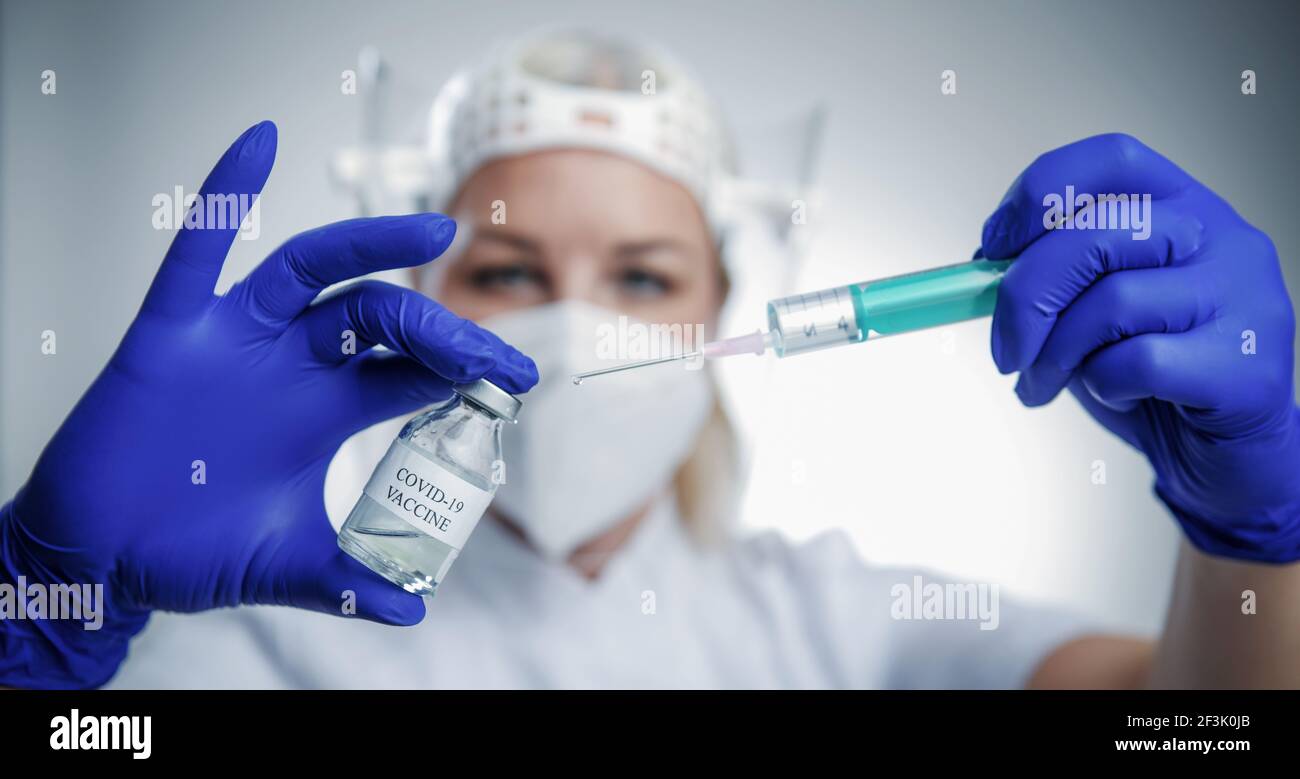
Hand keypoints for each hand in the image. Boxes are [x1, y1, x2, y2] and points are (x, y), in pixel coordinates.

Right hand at [0, 121, 537, 687]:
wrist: (101, 557)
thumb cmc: (188, 551)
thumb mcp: (286, 567)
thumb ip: (348, 583)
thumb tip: (412, 609)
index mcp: (326, 412)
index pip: (411, 375)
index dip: (466, 372)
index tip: (522, 382)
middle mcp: (292, 366)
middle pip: (379, 321)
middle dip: (440, 331)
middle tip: (495, 354)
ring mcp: (235, 342)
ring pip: (309, 272)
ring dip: (368, 245)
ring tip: (433, 229)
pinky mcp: (171, 333)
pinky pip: (194, 252)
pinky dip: (221, 194)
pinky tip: (258, 142)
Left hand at [980, 133, 1299, 562]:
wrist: (1224, 454)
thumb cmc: (1153, 375)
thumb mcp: (1088, 311)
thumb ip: (1051, 277)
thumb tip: (980, 267)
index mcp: (1183, 207)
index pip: (1109, 161)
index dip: (1038, 195)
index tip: (992, 248)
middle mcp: (1221, 238)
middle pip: (1097, 233)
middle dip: (1025, 296)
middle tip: (1005, 348)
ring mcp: (1243, 298)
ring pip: (1114, 301)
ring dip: (1056, 353)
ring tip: (1044, 383)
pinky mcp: (1246, 365)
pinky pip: (1140, 361)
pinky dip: (1103, 385)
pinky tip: (1112, 395)